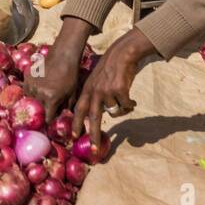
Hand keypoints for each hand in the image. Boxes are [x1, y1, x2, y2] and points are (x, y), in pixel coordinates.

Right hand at [24, 44, 81, 120]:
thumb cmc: (70, 76)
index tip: (50, 122)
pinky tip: (38, 89)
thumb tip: (61, 117)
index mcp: (51, 99)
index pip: (47, 118)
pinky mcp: (27, 77)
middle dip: (43, 112)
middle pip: (38, 110)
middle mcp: (39, 93)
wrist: (63, 56)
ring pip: (31, 100)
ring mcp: (32, 85)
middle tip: (47, 110)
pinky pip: (27, 90)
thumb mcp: (72, 95)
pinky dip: (31, 92)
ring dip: (36, 101)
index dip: (49, 121)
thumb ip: (66, 108)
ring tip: (42, 98)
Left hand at [72, 26, 154, 146]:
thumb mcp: (96, 81)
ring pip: (115, 111)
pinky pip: (126, 106)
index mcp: (87, 90)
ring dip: (121, 109)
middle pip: (94, 117)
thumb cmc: (109, 69)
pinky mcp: (119, 90)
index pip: (79, 110)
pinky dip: (130, 104)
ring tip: (125, 100)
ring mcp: (107, 91)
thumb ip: (94, 96)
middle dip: (93, 135)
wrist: (122, 54)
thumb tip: (96, 116)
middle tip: (94, 151)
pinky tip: (131, 98)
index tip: (73, 137)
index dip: (76, 124)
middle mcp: (95, 91)